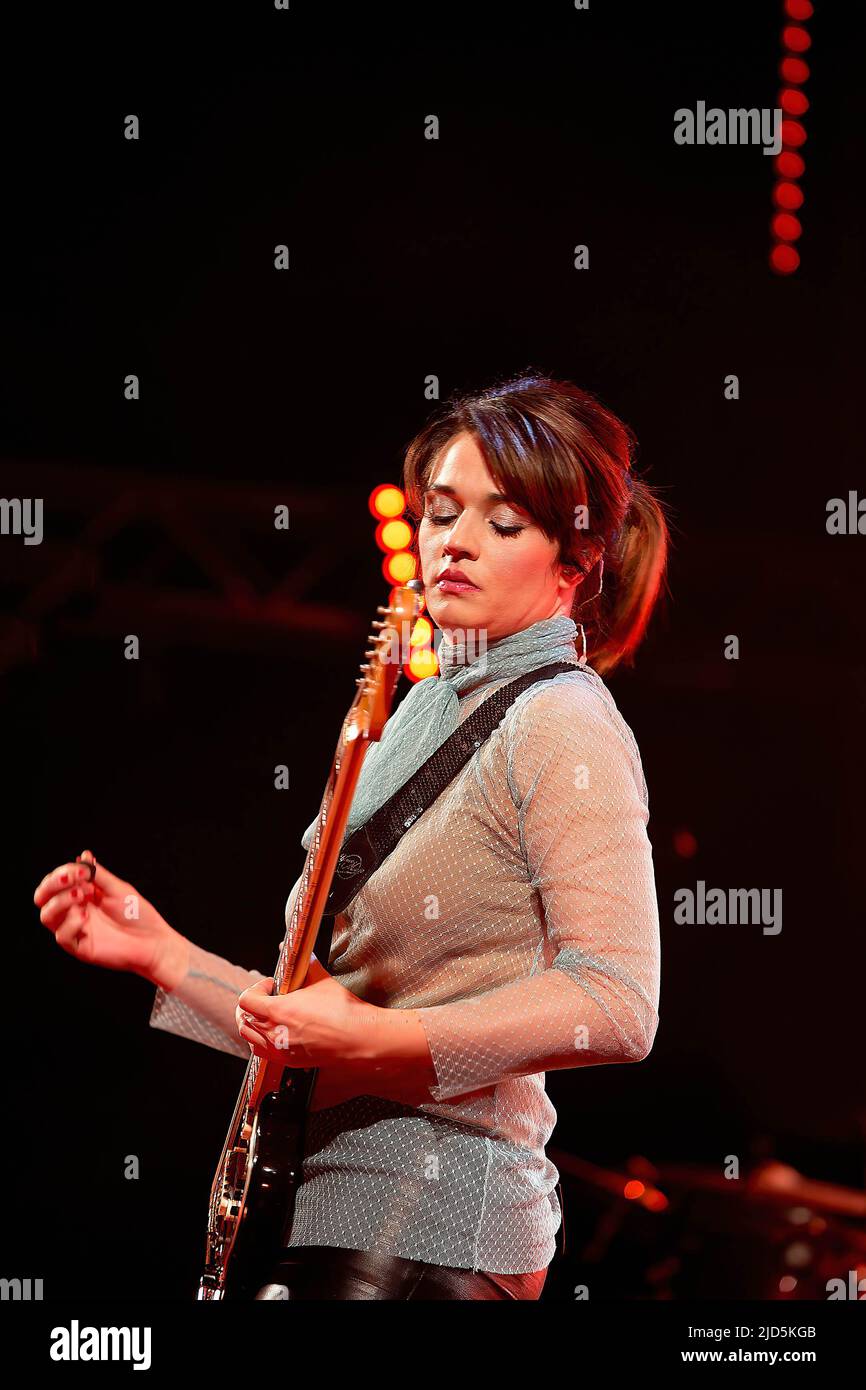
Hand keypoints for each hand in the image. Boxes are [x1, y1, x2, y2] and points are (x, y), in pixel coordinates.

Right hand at [33, 850, 188, 986]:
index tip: (84, 870)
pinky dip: (70, 923)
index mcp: (80, 896)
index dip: (62, 873)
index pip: (55, 882)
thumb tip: (83, 855)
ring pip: (46, 916)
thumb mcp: (117, 888)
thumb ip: (98, 874)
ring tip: (83, 895)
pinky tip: (86, 917)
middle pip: (42, 898)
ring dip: (61, 901)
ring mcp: (75, 930)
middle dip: (51, 884)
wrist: (153, 940)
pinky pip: (61, 936)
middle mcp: (73, 912)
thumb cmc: (137, 913)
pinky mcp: (80, 948)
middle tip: (71, 878)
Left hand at [236, 959, 437, 1107]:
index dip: (256, 989)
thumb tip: (294, 950)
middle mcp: (274, 1033)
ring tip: (268, 1016)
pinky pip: (263, 1052)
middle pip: (243, 1020)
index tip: (271, 985)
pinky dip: (262, 1041)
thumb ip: (304, 963)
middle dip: (251, 1007)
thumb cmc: (342, 1010)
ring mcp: (280, 1050)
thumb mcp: (321, 979)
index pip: (245, 1000)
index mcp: (277, 1011)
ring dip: (254, 1025)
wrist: (358, 1037)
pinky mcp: (289, 1061)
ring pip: (250, 1038)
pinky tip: (276, 1032)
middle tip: (266, 999)